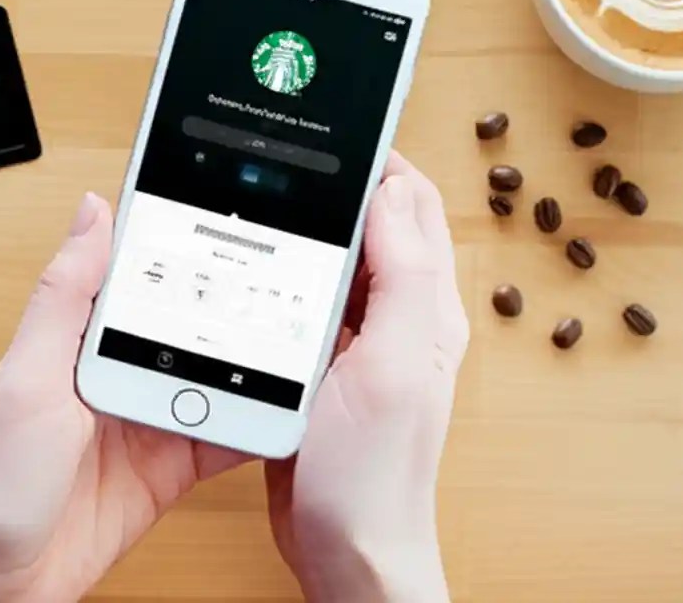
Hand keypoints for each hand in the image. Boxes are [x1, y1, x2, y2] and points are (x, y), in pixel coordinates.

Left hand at [0, 193, 247, 602]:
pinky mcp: (166, 468)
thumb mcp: (27, 380)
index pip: (139, 275)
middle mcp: (114, 373)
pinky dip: (254, 424)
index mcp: (78, 340)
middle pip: (190, 326)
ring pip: (214, 378)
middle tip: (286, 286)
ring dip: (252, 366)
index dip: (182, 245)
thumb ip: (63, 300)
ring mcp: (143, 421)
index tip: (229, 216)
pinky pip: (223, 437)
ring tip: (296, 345)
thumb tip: (91, 214)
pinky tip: (282, 412)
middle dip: (235, 307)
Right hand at [266, 152, 467, 602]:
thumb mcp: (394, 366)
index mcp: (425, 307)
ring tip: (270, 201)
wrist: (348, 550)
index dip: (377, 162)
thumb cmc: (375, 478)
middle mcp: (399, 318)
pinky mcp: (324, 367)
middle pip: (372, 225)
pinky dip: (284, 277)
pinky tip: (256, 272)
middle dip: (338, 186)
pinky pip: (305, 303)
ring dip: (309, 230)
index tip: (334, 132)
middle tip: (289, 159)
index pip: (411, 205)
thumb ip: (403, 277)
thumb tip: (392, 192)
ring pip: (336, 261)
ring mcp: (360, 343)